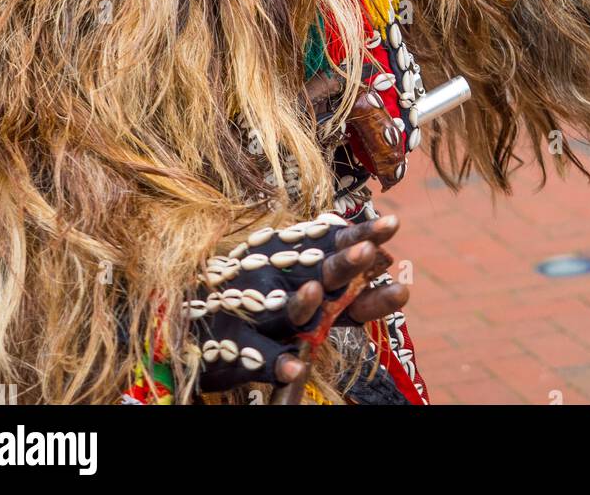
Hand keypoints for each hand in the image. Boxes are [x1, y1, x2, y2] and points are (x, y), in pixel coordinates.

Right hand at [187, 213, 407, 390]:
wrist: (196, 318)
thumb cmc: (260, 300)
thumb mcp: (303, 288)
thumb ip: (343, 287)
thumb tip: (382, 256)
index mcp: (304, 267)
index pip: (339, 250)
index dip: (364, 237)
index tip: (393, 224)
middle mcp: (284, 285)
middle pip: (319, 274)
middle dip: (344, 263)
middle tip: (369, 250)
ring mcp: (260, 316)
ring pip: (287, 312)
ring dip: (303, 305)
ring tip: (316, 294)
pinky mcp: (239, 348)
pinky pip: (260, 357)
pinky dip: (278, 362)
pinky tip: (295, 365)